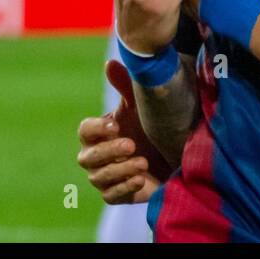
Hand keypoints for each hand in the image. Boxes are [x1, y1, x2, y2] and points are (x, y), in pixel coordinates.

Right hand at [76, 60, 172, 204]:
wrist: (174, 152)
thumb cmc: (152, 124)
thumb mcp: (142, 103)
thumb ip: (125, 85)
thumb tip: (110, 63)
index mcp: (99, 132)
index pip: (85, 130)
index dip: (97, 128)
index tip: (115, 124)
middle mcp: (96, 155)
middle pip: (87, 157)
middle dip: (108, 152)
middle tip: (130, 144)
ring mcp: (105, 176)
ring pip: (98, 177)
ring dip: (119, 170)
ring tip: (142, 161)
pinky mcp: (117, 194)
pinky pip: (111, 195)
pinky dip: (124, 187)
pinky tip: (140, 178)